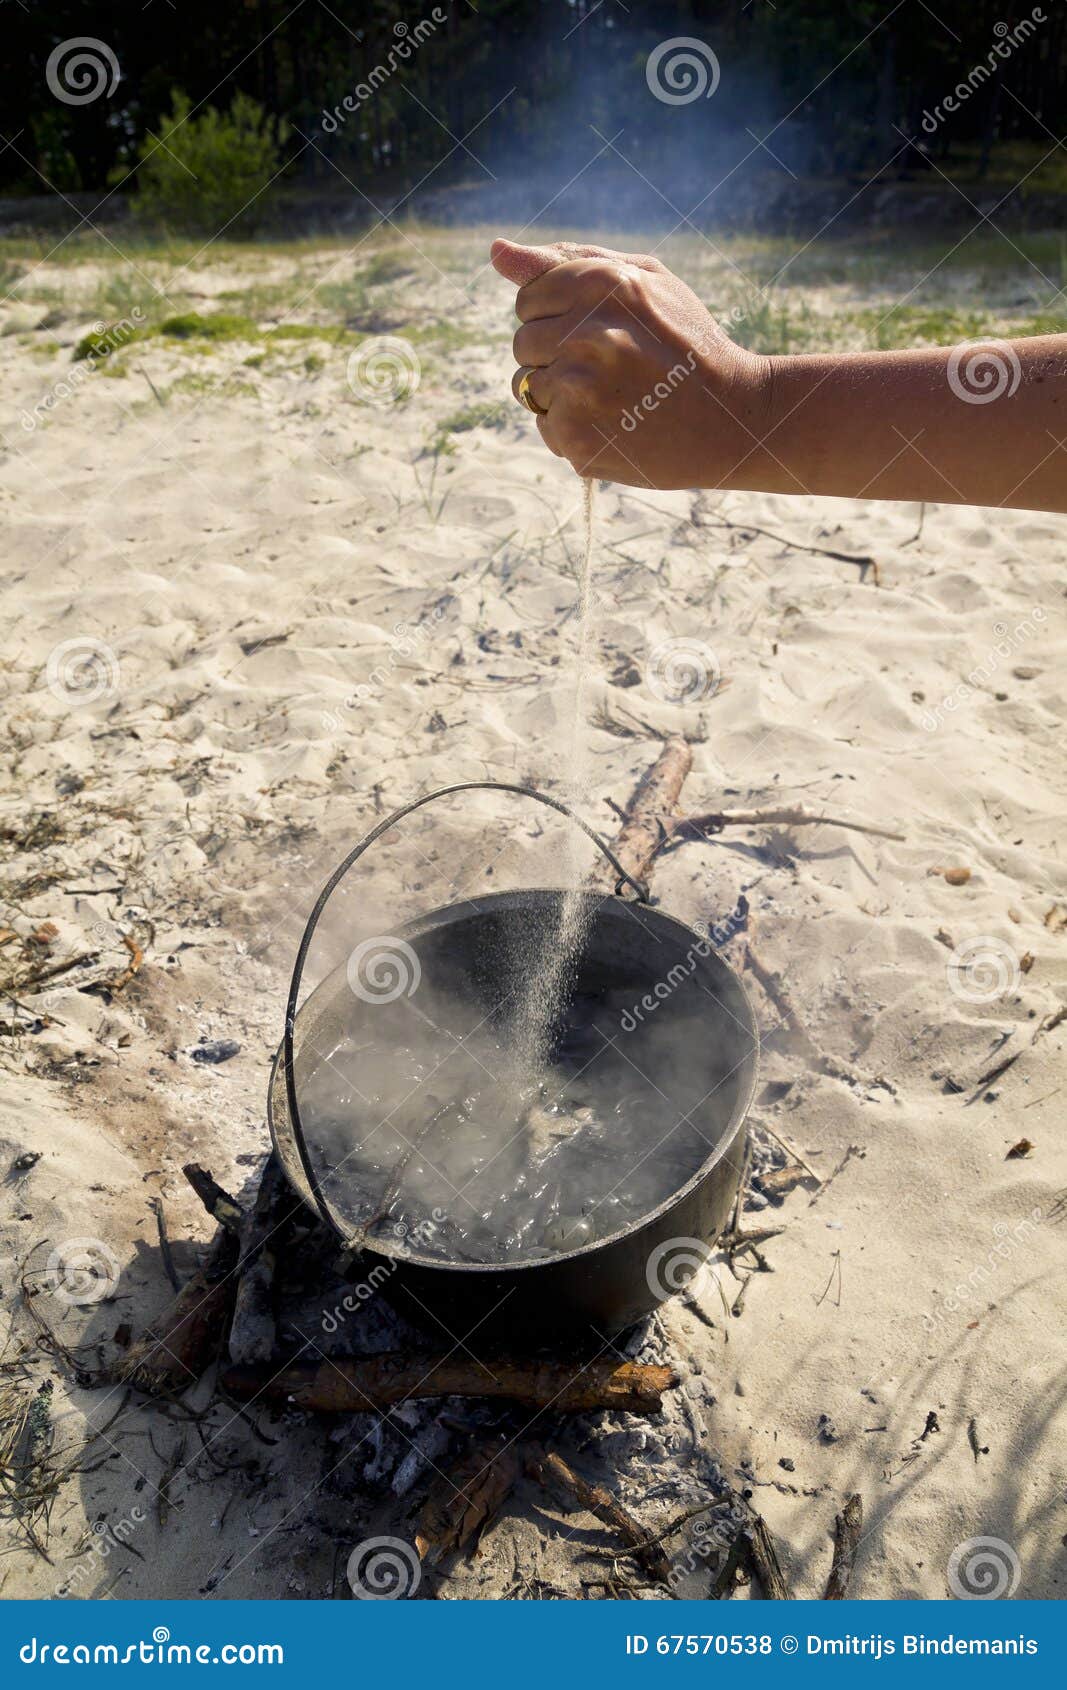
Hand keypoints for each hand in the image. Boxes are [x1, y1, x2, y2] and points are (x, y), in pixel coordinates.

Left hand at [491, 237, 772, 489]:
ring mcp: (580, 390)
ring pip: (527, 387)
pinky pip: (546, 428)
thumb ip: (566, 262)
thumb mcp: (642, 282)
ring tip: (613, 397)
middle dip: (556, 354)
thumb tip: (496, 250)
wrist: (733, 418)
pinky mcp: (578, 439)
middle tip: (611, 367)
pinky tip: (616, 426)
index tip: (598, 331)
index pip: (527, 299)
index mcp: (601, 284)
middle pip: (523, 343)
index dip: (558, 316)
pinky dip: (574, 430)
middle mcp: (585, 334)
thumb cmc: (687, 343)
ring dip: (560, 394)